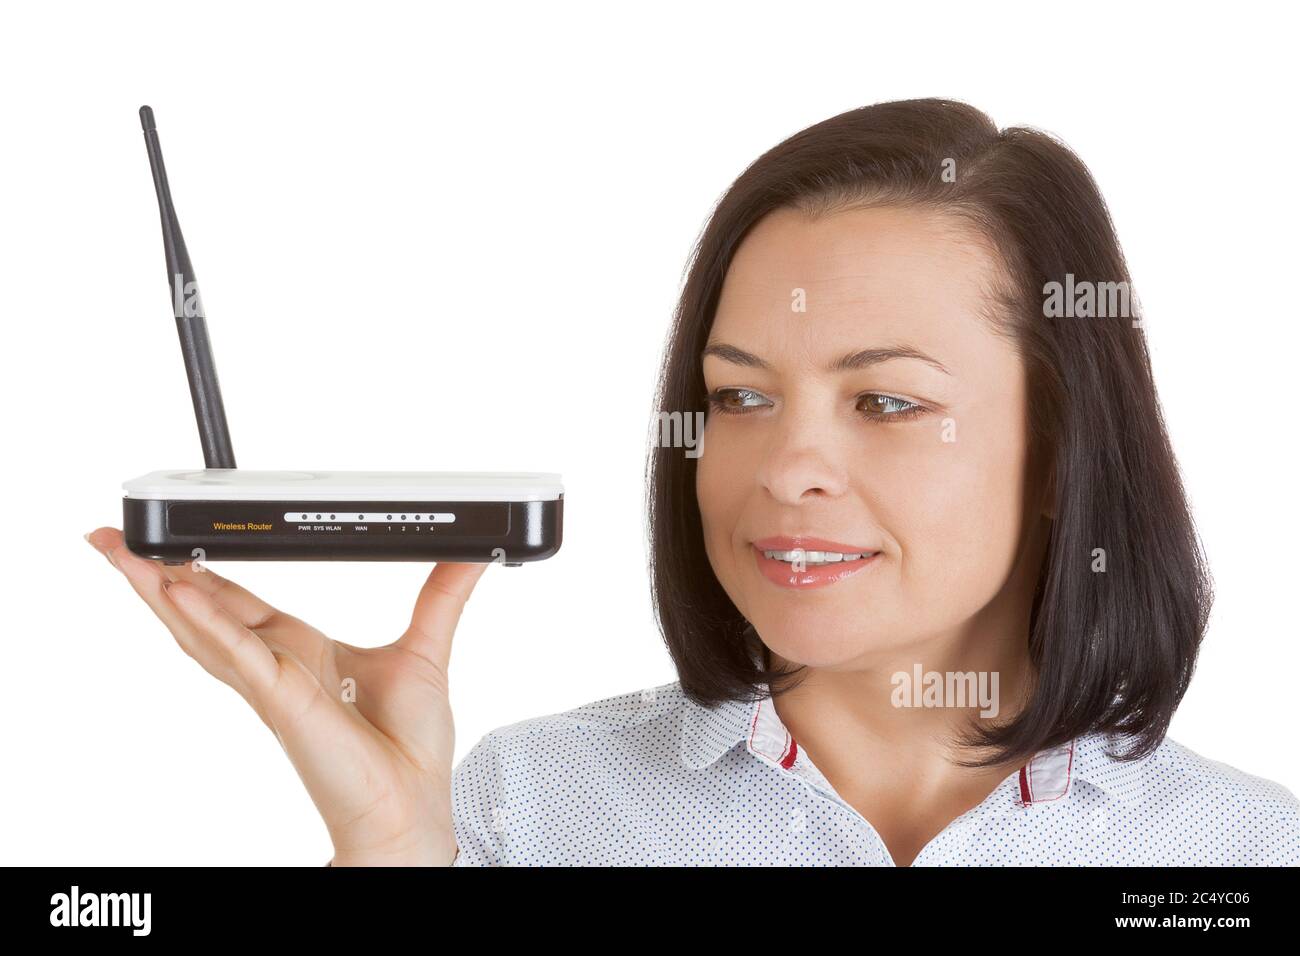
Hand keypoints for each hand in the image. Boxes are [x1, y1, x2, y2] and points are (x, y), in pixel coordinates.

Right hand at [85, 528, 487, 865]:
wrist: (413, 803)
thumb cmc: (407, 745)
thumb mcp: (426, 649)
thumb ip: (441, 596)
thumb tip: (472, 552)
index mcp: (299, 650)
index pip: (237, 601)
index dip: (202, 569)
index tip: (173, 539)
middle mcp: (275, 665)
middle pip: (201, 610)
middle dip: (155, 572)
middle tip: (114, 536)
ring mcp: (271, 683)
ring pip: (201, 629)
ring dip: (160, 591)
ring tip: (121, 553)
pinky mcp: (282, 700)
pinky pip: (238, 656)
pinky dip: (207, 623)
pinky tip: (178, 593)